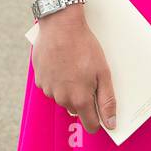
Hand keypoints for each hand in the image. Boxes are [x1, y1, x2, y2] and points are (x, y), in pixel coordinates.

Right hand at [32, 5, 116, 133]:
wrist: (61, 26)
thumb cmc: (84, 47)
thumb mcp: (103, 72)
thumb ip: (107, 100)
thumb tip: (111, 124)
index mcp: (79, 99)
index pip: (90, 124)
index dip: (98, 119)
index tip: (102, 108)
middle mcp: (62, 99)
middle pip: (77, 109)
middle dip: (84, 97)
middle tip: (90, 76)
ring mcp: (48, 90)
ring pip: (63, 97)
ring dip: (70, 88)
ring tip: (75, 66)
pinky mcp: (39, 80)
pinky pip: (52, 87)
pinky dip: (58, 79)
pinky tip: (63, 63)